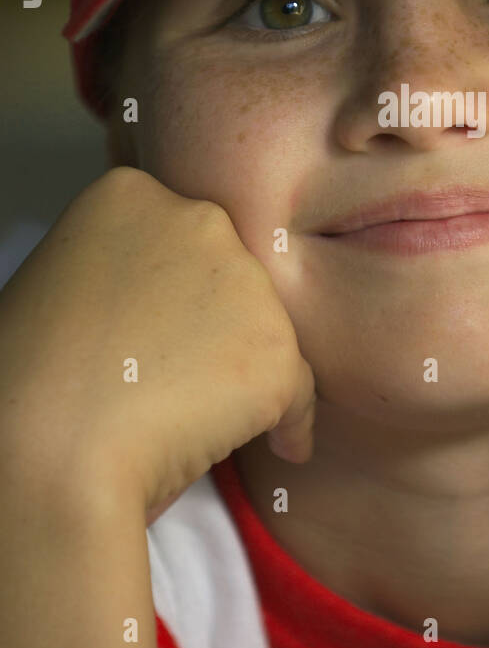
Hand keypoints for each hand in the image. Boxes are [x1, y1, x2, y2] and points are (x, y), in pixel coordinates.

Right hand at [0, 166, 316, 520]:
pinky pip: (299, 392)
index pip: (180, 236)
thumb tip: (168, 309)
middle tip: (179, 377)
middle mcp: (197, 220)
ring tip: (195, 419)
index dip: (174, 288)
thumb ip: (122, 273)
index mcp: (129, 195)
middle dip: (216, 321)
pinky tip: (281, 446)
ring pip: (265, 331)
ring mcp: (244, 284)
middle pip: (230, 273)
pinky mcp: (277, 351)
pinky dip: (290, 423)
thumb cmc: (31, 383)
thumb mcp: (63, 286)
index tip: (162, 329)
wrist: (43, 452)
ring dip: (243, 370)